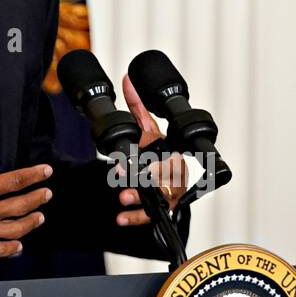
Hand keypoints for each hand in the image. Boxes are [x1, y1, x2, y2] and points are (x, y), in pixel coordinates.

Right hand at [0, 106, 52, 257]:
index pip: (14, 180)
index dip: (34, 175)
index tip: (46, 172)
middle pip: (21, 205)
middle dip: (37, 198)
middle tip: (47, 193)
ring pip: (15, 229)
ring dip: (31, 222)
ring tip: (40, 217)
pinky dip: (12, 248)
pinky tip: (18, 245)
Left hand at [113, 74, 189, 225]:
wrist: (173, 176)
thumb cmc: (161, 151)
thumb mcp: (149, 130)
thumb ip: (137, 107)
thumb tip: (127, 79)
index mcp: (173, 153)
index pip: (162, 156)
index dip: (146, 160)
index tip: (125, 161)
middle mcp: (174, 175)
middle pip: (160, 179)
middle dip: (140, 180)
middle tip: (121, 182)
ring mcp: (170, 194)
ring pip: (158, 199)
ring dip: (139, 200)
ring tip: (123, 198)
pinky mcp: (163, 208)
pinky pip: (151, 216)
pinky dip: (136, 217)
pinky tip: (121, 217)